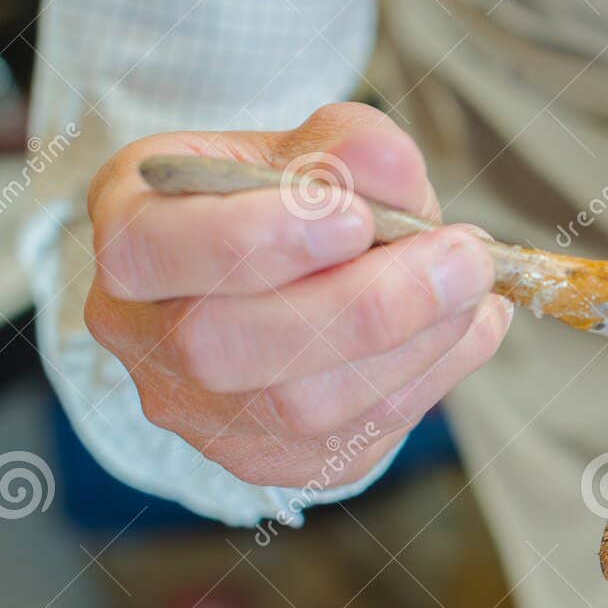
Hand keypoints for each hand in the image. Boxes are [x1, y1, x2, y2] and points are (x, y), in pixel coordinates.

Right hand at [85, 103, 509, 488]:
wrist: (299, 277)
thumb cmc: (294, 202)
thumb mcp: (310, 151)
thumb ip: (347, 147)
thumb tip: (387, 163)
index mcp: (132, 232)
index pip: (153, 249)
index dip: (256, 238)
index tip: (356, 217)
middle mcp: (144, 335)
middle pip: (226, 346)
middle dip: (363, 303)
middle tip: (462, 257)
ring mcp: (203, 413)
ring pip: (303, 406)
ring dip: (416, 342)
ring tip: (475, 282)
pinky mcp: (275, 460)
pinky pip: (359, 433)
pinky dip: (434, 374)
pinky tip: (469, 323)